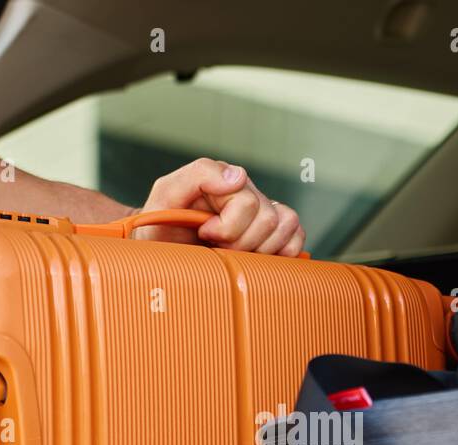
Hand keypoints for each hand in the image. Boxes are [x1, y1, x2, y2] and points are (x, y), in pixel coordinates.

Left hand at [136, 158, 304, 255]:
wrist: (162, 253)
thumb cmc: (161, 227)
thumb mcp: (165, 196)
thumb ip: (198, 174)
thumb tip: (238, 176)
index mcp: (225, 180)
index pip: (247, 203)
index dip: (226, 228)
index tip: (204, 234)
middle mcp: (248, 192)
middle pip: (268, 219)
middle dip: (240, 242)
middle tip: (216, 247)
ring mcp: (263, 212)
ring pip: (287, 225)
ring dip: (259, 249)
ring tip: (233, 253)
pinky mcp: (275, 234)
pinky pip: (297, 235)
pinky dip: (283, 250)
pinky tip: (256, 257)